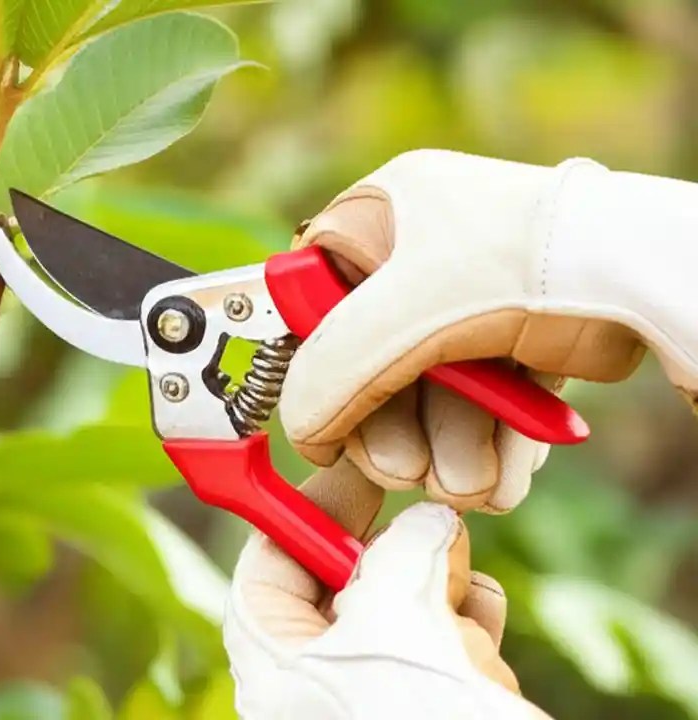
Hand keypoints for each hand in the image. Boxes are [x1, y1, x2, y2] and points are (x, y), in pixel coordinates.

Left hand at [224, 461, 548, 718]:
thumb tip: (423, 523)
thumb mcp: (393, 624)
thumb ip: (398, 555)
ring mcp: (371, 700)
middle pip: (343, 582)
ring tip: (463, 619)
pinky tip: (482, 652)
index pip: (269, 563)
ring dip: (443, 600)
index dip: (309, 512)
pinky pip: (443, 649)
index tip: (358, 476)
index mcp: (273, 661)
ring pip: (403, 610)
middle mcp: (312, 683)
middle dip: (394, 559)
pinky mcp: (427, 710)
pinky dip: (469, 636)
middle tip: (433, 538)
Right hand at [279, 149, 697, 512]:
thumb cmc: (528, 259)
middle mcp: (418, 256)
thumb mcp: (404, 312)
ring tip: (473, 482)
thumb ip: (330, 372)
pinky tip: (504, 474)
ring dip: (446, 452)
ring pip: (429, 397)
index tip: (326, 432)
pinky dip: (488, 445)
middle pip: (369, 364)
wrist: (646, 277)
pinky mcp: (513, 341)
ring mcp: (468, 301)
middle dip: (396, 430)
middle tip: (408, 472)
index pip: (312, 306)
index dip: (313, 373)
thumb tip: (305, 433)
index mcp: (378, 217)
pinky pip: (478, 406)